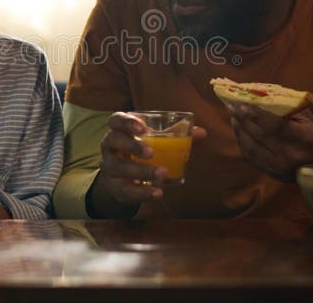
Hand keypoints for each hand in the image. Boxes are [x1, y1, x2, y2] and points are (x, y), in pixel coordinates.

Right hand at [92, 112, 206, 215]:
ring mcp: (109, 167)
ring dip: (141, 171)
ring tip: (162, 174)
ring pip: (118, 167)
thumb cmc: (143, 150)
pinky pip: (125, 190)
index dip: (127, 122)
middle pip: (113, 140)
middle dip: (132, 146)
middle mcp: (110, 146)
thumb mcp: (157, 140)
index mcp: (120, 129)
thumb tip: (202, 133)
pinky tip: (157, 192)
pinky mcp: (115, 187)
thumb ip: (177, 135)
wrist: (124, 178)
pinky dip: (142, 192)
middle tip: (151, 152)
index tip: (143, 127)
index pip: (116, 120)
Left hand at [227, 104, 312, 181]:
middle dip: (243, 119)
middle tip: (231, 105)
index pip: (275, 126)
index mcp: (303, 138)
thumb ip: (287, 106)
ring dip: (239, 130)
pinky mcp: (271, 173)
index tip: (242, 104)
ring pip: (251, 147)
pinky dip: (242, 141)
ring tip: (233, 116)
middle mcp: (291, 155)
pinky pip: (250, 157)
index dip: (257, 115)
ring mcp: (280, 167)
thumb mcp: (307, 120)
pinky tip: (238, 130)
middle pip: (260, 135)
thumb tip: (260, 92)